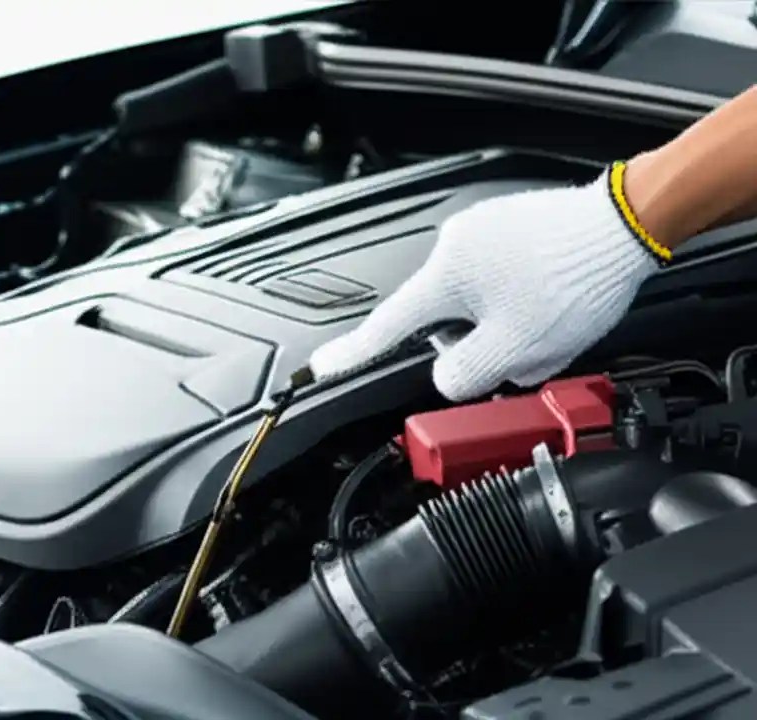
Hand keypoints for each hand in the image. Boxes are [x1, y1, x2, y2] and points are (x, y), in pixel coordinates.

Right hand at [307, 173, 659, 400]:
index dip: (354, 354)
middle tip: (523, 349)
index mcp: (446, 276)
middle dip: (479, 343)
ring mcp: (484, 231)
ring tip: (550, 321)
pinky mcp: (512, 227)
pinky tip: (557, 301)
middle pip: (447, 321)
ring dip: (507, 324)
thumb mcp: (518, 351)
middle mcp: (456, 245)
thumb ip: (467, 376)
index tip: (324, 365)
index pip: (389, 327)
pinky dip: (525, 301)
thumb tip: (448, 378)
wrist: (628, 224)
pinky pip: (504, 280)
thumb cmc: (577, 278)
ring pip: (480, 303)